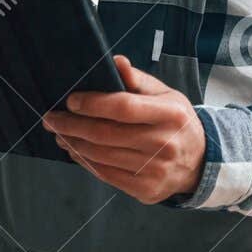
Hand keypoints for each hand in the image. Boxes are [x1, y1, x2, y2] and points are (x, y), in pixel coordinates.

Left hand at [41, 54, 205, 203]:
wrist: (199, 163)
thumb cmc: (175, 122)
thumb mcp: (166, 95)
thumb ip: (138, 80)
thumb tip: (115, 61)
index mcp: (170, 114)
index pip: (124, 107)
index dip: (92, 103)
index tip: (71, 100)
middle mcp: (164, 143)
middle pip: (106, 134)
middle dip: (71, 125)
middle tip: (51, 119)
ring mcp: (156, 170)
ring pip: (102, 156)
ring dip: (73, 144)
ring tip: (59, 133)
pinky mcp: (146, 189)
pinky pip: (106, 175)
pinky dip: (85, 162)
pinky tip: (75, 151)